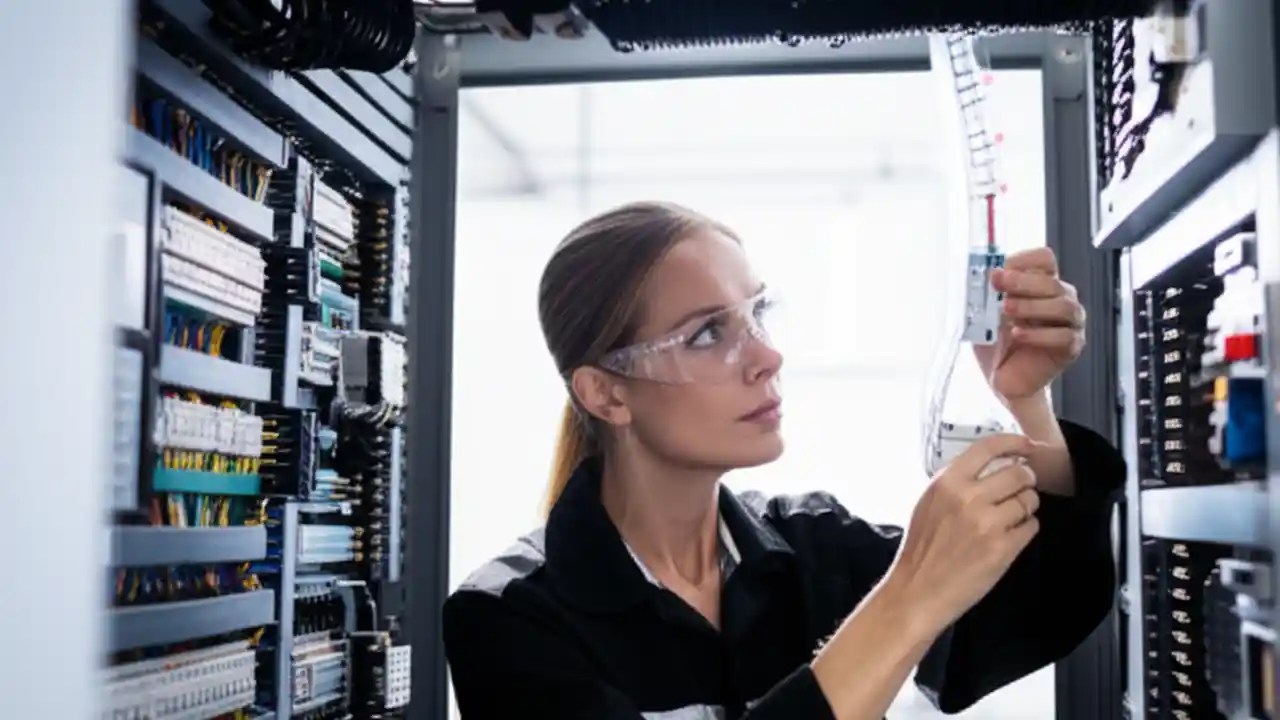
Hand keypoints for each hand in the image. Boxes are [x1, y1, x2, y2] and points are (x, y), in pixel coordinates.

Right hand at [886, 434, 1040, 628]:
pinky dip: (1025, 530)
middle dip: (1025, 481)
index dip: (1015, 442)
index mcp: (947, 483)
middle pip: (1019, 473)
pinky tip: (1008, 537)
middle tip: (1020, 490)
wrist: (918, 591)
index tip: (1027, 445)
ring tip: (1010, 519)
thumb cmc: (921, 550)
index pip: (989, 447)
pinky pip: (1031, 527)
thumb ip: (957, 483)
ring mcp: (987, 523)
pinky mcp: (1003, 548)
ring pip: (1029, 500)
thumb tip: (994, 468)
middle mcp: (968, 498)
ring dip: (1025, 508)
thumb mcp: (928, 503)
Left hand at [975, 248, 1085, 403]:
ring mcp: (1071, 323)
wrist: (1003, 377)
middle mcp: (1062, 299)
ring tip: (1007, 311)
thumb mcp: (985, 313)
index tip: (998, 270)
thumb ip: (986, 294)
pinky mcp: (1071, 347)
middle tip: (998, 284)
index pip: (1045, 260)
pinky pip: (1063, 336)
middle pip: (1053, 282)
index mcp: (1041, 285)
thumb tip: (984, 274)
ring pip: (1063, 306)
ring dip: (1031, 306)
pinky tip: (1018, 335)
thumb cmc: (998, 342)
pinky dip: (1038, 334)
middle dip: (1022, 281)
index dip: (1023, 260)